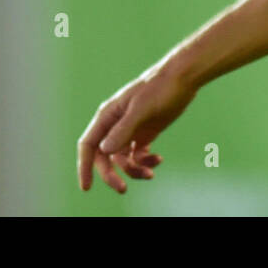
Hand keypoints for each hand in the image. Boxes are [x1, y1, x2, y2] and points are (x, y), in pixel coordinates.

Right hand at [76, 63, 196, 193]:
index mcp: (108, 116)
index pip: (89, 145)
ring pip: (123, 160)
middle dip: (112, 174)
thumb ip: (124, 129)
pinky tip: (158, 160)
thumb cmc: (160, 87)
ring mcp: (130, 130)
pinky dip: (146, 162)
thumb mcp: (142, 108)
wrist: (183, 78)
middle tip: (123, 188)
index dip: (84, 166)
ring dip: (133, 170)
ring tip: (151, 172)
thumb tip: (104, 151)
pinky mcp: (145, 133)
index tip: (86, 187)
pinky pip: (138, 156)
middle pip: (105, 158)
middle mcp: (116, 124)